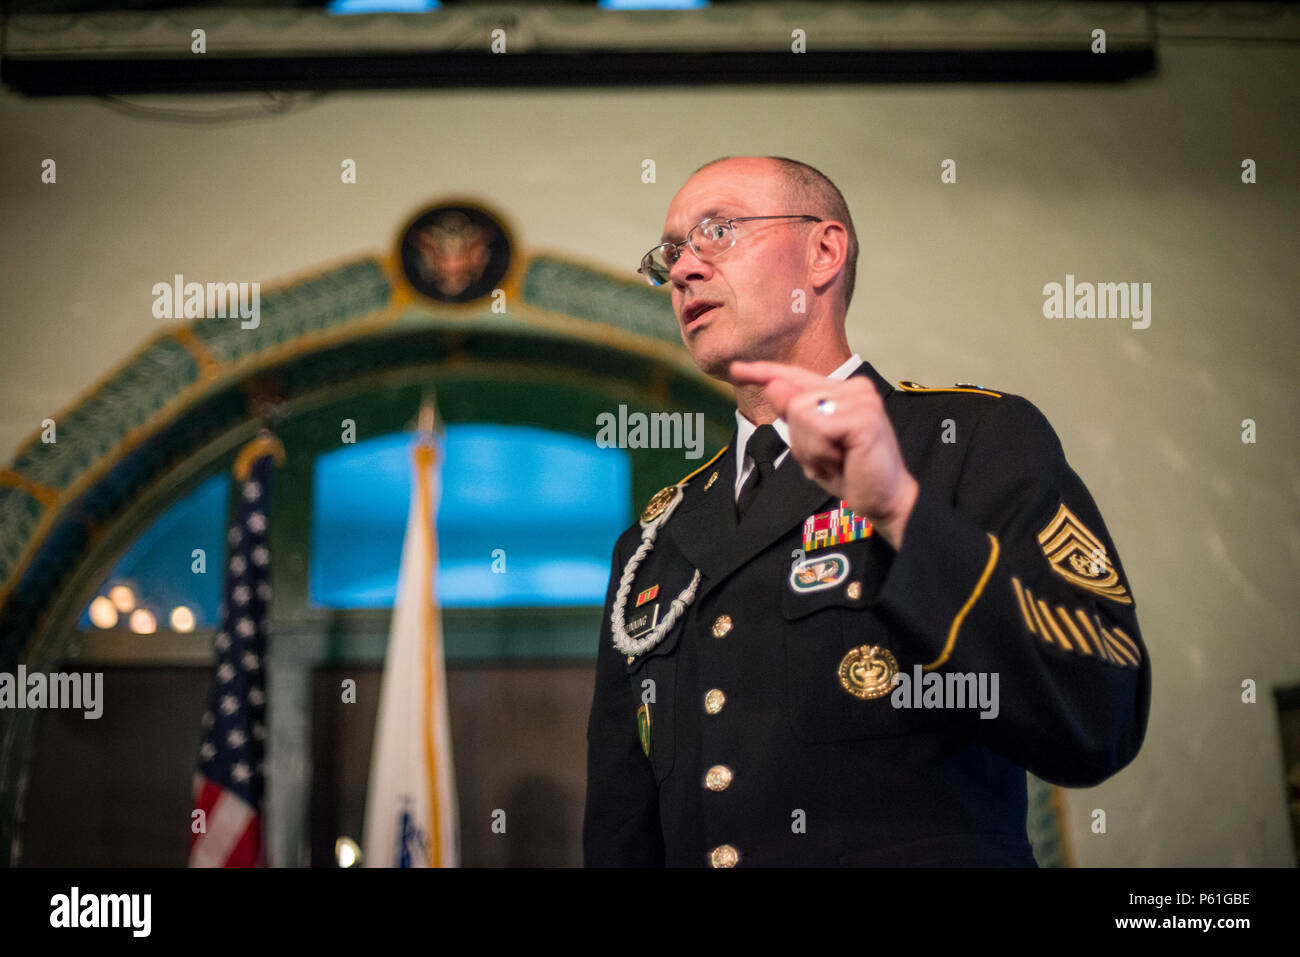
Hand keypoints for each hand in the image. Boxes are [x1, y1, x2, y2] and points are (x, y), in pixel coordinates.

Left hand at [730, 360, 918, 546]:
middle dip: (800, 439)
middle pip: (793, 399)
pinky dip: (820, 451)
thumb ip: (793, 414)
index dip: (764, 371)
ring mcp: (862, 399)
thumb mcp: (810, 444)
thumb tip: (774, 385)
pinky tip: (842, 461)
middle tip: (828, 459)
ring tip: (835, 460)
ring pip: (802, 412)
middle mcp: (854, 388)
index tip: (736, 369)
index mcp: (842, 390)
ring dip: (810, 448)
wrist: (884, 500)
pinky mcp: (865, 417)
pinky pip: (817, 427)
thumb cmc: (850, 473)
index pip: (796, 376)